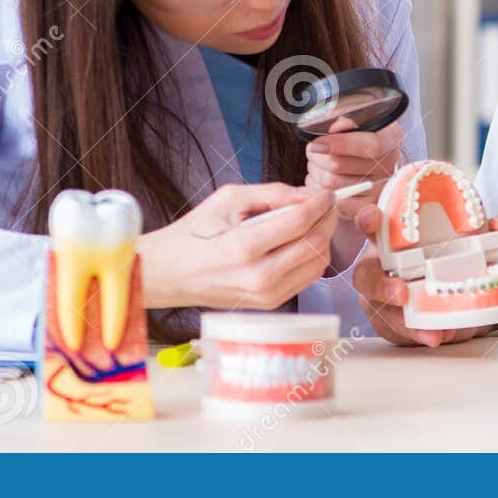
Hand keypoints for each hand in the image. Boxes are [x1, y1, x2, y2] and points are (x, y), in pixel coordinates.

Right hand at [137, 183, 338, 310]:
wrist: (169, 274)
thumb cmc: (194, 233)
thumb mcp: (228, 199)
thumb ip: (272, 193)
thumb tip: (307, 195)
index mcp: (244, 246)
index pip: (300, 222)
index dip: (320, 204)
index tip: (327, 193)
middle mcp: (259, 276)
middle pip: (315, 244)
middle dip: (327, 219)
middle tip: (326, 204)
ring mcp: (266, 295)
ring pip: (317, 263)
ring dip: (323, 239)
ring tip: (313, 221)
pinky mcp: (270, 304)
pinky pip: (307, 278)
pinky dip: (312, 257)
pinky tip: (301, 241)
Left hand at [304, 117, 402, 219]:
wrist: (370, 160)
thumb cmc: (360, 137)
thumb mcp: (359, 122)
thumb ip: (348, 122)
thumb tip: (338, 128)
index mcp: (391, 139)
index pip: (371, 145)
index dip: (340, 144)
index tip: (317, 144)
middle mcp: (389, 165)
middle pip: (341, 165)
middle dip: (317, 157)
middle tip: (312, 151)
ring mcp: (379, 188)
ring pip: (332, 183)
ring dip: (315, 173)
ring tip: (316, 165)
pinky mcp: (366, 206)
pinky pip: (333, 200)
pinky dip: (318, 190)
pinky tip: (319, 181)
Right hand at [350, 202, 497, 346]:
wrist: (457, 289)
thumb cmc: (453, 254)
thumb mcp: (475, 238)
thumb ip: (492, 231)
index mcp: (395, 235)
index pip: (372, 223)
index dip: (367, 219)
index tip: (374, 219)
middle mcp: (383, 266)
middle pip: (366, 275)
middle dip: (381, 285)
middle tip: (402, 294)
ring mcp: (385, 298)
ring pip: (380, 311)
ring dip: (404, 322)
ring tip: (431, 333)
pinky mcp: (394, 322)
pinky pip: (398, 331)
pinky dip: (418, 335)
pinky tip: (436, 338)